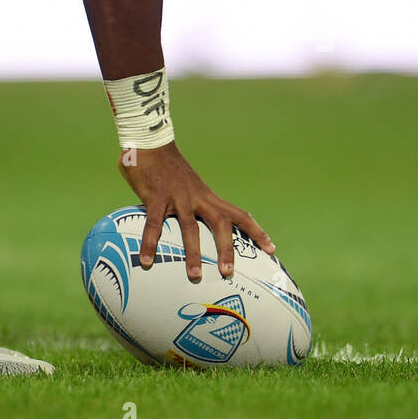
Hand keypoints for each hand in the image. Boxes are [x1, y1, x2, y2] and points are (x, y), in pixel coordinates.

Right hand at [118, 142, 273, 280]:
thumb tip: (186, 227)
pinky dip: (150, 243)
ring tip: (195, 276)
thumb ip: (190, 205)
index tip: (270, 249)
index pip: (239, 214)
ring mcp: (178, 197)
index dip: (256, 232)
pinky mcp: (156, 197)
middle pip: (221, 224)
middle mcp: (198, 197)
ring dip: (193, 253)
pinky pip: (154, 224)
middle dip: (227, 249)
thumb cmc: (168, 168)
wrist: (151, 142)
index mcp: (208, 197)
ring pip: (191, 228)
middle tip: (229, 273)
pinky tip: (147, 260)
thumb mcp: (188, 187)